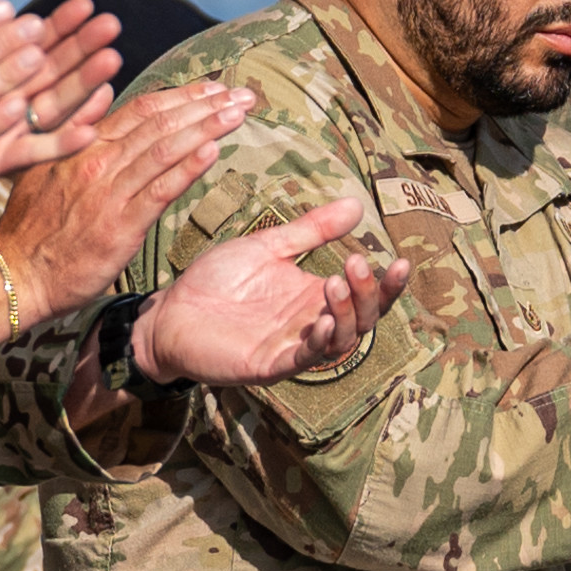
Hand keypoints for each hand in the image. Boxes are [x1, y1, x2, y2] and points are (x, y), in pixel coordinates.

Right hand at [0, 81, 254, 311]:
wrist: (17, 275)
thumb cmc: (33, 228)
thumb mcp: (44, 166)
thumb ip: (76, 129)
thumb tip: (101, 92)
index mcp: (82, 145)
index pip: (140, 109)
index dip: (181, 95)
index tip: (213, 87)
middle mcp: (97, 160)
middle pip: (159, 121)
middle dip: (205, 104)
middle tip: (242, 93)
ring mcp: (108, 191)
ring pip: (164, 148)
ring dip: (207, 127)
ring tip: (239, 113)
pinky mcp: (119, 225)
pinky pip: (159, 190)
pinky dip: (188, 167)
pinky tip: (214, 150)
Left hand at [133, 197, 400, 386]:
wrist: (169, 309)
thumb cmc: (216, 281)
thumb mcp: (269, 245)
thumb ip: (311, 230)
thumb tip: (356, 205)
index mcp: (314, 297)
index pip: (364, 296)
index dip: (386, 284)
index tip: (400, 260)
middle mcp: (310, 325)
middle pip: (361, 320)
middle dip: (368, 295)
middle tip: (359, 264)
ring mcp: (291, 348)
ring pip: (339, 343)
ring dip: (346, 315)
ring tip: (336, 283)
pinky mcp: (267, 365)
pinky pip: (303, 360)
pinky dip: (318, 343)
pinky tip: (322, 320)